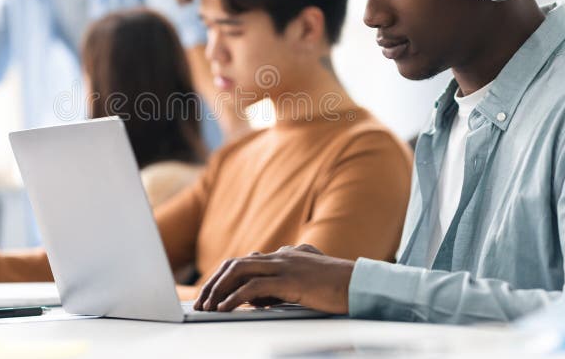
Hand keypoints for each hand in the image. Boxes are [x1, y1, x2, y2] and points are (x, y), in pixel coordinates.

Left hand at [194, 244, 354, 313]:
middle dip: (215, 282)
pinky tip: (224, 310)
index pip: (246, 261)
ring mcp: (284, 265)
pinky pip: (252, 288)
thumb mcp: (308, 280)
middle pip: (236, 264)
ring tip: (207, 306)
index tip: (212, 293)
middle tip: (202, 301)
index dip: (225, 277)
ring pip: (239, 271)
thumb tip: (258, 297)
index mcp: (285, 255)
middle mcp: (281, 256)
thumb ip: (283, 282)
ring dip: (219, 290)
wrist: (362, 284)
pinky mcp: (289, 280)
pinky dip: (234, 298)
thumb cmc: (340, 286)